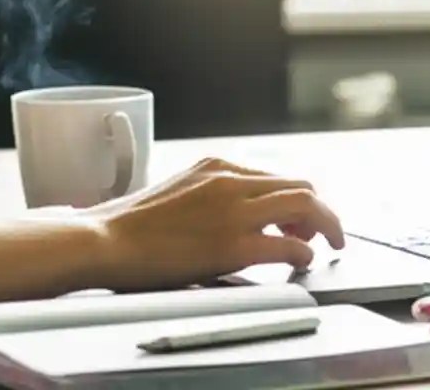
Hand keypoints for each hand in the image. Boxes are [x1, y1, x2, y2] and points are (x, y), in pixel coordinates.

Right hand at [0, 158, 344, 303]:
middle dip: (319, 210)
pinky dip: (305, 253)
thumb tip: (229, 213)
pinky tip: (301, 263)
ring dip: (325, 226)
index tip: (298, 218)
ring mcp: (234, 211)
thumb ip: (208, 195)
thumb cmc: (130, 225)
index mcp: (217, 166)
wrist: (104, 239)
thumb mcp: (177, 192)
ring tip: (326, 246)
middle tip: (322, 234)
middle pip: (300, 185)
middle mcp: (231, 181)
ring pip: (305, 205)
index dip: (296, 198)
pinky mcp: (233, 245)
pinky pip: (289, 245)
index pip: (276, 176)